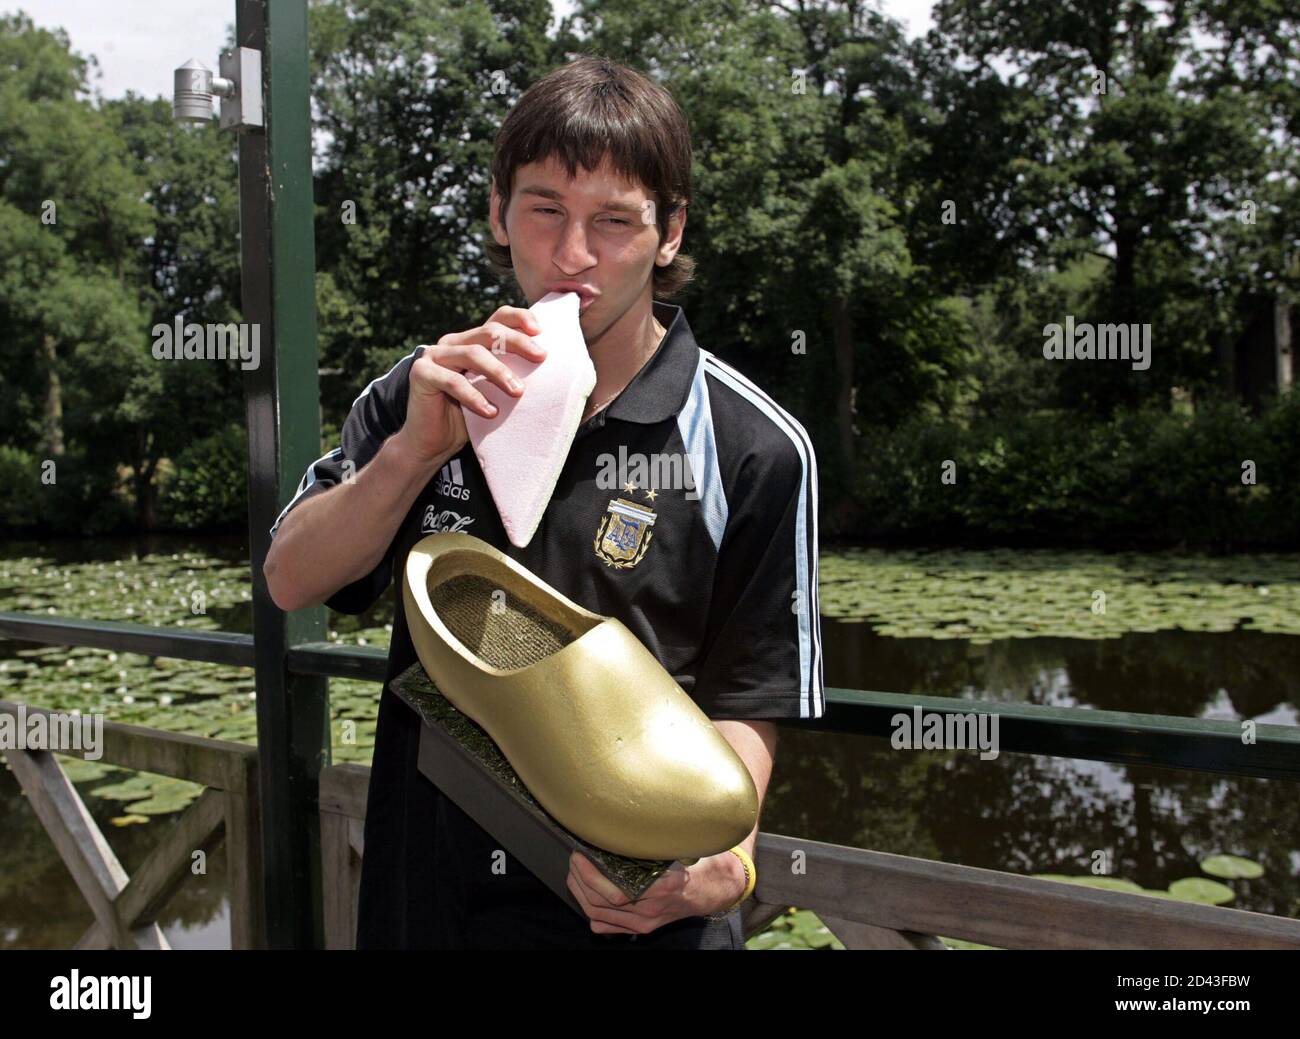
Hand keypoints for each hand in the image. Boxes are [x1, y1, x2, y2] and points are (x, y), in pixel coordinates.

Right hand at [399, 306, 548, 465]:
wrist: (433, 443)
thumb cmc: (468, 418)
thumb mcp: (494, 393)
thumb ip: (511, 376)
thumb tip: (550, 372)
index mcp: (471, 341)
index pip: (497, 319)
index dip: (519, 319)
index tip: (540, 330)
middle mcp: (453, 343)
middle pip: (489, 332)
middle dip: (517, 343)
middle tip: (540, 357)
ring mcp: (434, 355)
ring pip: (473, 354)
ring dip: (499, 372)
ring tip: (518, 392)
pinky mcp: (421, 374)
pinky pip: (453, 381)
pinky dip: (474, 397)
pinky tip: (491, 412)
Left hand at [565, 848, 746, 935]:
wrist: (717, 890)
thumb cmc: (700, 865)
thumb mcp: (681, 848)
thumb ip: (655, 843)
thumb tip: (626, 823)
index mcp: (660, 889)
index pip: (613, 891)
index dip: (589, 875)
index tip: (579, 855)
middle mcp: (650, 910)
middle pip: (600, 904)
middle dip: (580, 880)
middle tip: (574, 859)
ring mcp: (645, 922)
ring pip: (599, 916)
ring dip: (581, 895)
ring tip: (575, 873)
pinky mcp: (643, 927)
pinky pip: (608, 927)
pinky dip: (592, 913)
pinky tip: (587, 895)